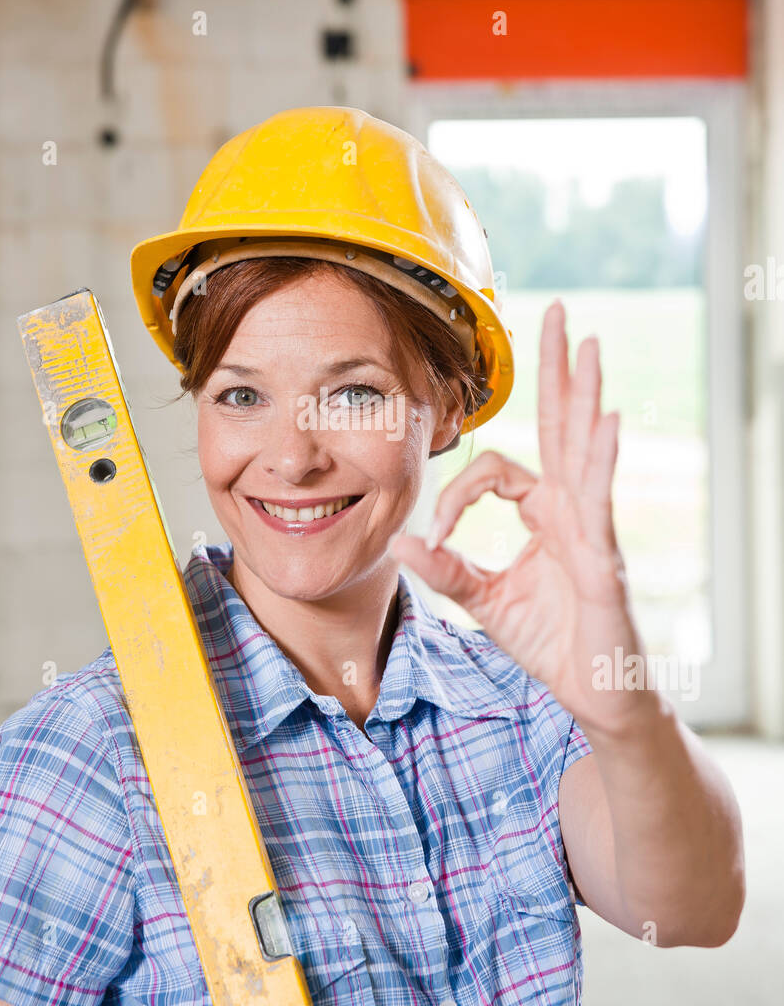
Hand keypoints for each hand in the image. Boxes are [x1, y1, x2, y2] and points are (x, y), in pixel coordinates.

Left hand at [389, 300, 650, 735]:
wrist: (594, 693)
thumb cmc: (551, 641)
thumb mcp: (485, 600)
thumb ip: (447, 570)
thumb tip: (400, 543)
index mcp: (544, 511)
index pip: (495, 471)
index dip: (457, 494)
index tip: (435, 533)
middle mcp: (572, 507)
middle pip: (562, 422)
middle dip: (557, 368)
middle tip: (559, 312)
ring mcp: (592, 525)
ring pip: (585, 446)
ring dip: (584, 392)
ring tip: (587, 344)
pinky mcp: (604, 555)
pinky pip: (599, 497)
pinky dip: (601, 457)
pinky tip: (606, 419)